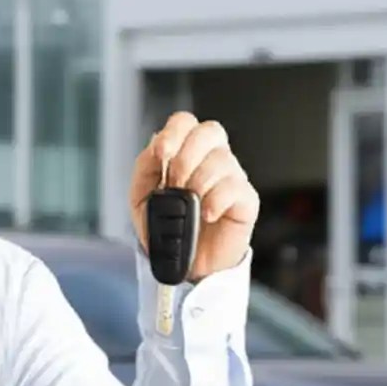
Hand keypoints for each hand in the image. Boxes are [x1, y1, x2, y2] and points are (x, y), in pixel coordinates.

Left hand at [130, 111, 259, 281]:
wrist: (181, 263)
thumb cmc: (166, 227)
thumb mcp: (141, 195)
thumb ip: (145, 166)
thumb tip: (155, 142)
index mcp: (186, 153)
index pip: (185, 122)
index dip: (174, 132)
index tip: (161, 154)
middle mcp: (212, 160)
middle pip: (211, 131)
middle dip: (187, 155)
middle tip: (175, 182)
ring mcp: (232, 178)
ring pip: (221, 160)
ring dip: (198, 183)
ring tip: (190, 205)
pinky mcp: (246, 201)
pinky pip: (235, 187)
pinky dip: (216, 200)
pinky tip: (207, 214)